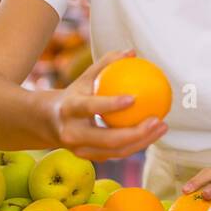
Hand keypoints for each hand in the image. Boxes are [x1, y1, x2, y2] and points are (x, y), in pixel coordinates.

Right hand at [43, 49, 168, 160]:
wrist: (48, 123)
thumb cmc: (74, 94)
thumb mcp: (84, 77)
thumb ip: (106, 63)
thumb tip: (132, 52)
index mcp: (70, 110)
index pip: (91, 107)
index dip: (111, 105)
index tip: (133, 98)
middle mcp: (73, 134)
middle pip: (108, 139)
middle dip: (136, 133)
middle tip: (158, 120)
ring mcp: (81, 150)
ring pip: (117, 151)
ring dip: (143, 141)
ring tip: (162, 126)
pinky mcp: (91, 159)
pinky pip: (118, 153)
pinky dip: (138, 143)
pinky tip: (154, 131)